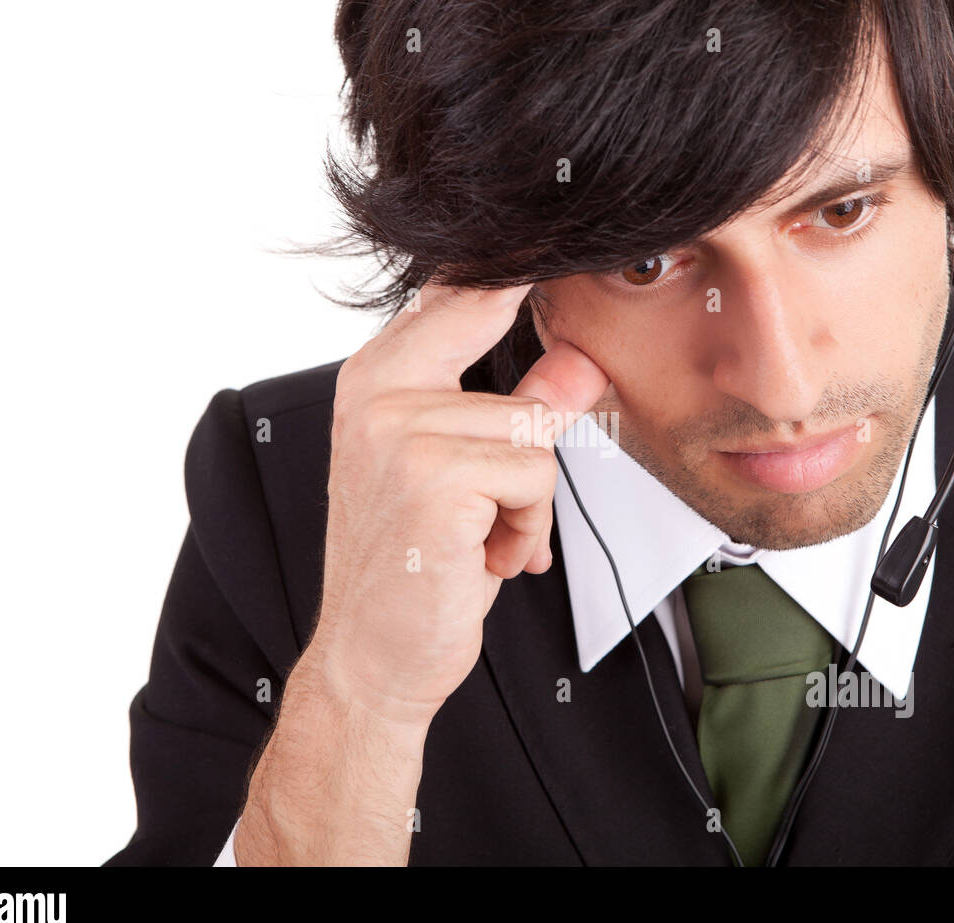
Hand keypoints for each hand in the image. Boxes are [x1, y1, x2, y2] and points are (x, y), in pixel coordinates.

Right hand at [310, 278, 610, 723]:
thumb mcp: (467, 472)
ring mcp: (400, 431)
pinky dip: (526, 528)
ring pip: (534, 428)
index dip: (512, 264)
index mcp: (377, 378)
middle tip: (499, 490)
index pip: (459, 291)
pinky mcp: (433, 476)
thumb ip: (522, 407)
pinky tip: (483, 558)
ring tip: (483, 537)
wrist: (373, 659)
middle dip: (528, 419)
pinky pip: (535, 474)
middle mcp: (379, 392)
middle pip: (504, 342)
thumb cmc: (413, 567)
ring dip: (528, 499)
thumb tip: (579, 362)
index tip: (547, 232)